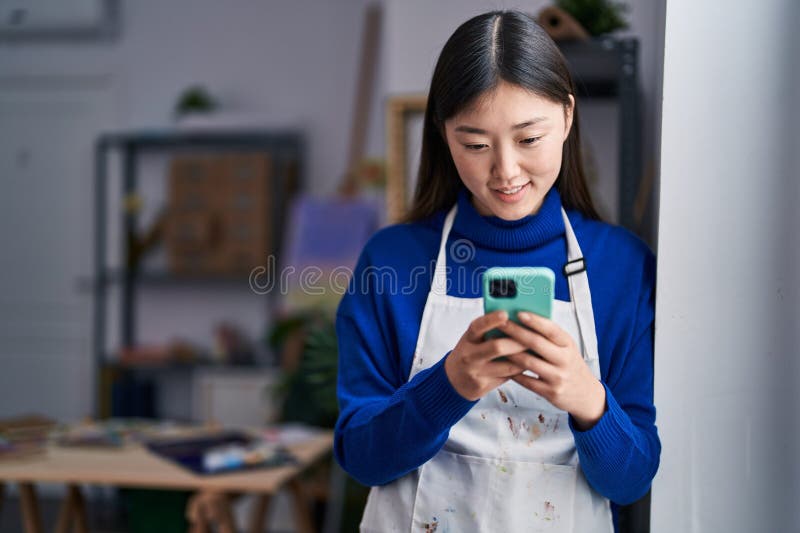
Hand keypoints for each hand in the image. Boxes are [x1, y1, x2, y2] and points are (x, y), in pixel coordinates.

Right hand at [444, 311, 529, 400]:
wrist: (454, 380)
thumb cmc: (469, 354)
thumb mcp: (473, 340)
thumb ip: (489, 331)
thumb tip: (516, 319)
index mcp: (468, 339)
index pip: (477, 327)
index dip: (491, 320)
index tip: (505, 313)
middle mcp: (469, 355)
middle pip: (497, 347)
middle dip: (518, 342)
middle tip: (534, 337)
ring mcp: (476, 372)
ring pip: (507, 365)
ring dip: (524, 358)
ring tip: (537, 351)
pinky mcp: (483, 385)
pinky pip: (507, 377)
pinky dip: (520, 370)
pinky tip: (528, 364)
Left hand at [499, 311, 605, 429]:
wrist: (585, 395)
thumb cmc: (569, 364)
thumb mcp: (566, 348)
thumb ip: (550, 336)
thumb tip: (524, 318)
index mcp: (568, 345)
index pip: (551, 330)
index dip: (535, 321)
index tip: (518, 312)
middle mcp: (565, 360)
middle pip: (536, 343)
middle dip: (516, 332)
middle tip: (500, 324)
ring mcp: (558, 377)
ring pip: (528, 362)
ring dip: (510, 352)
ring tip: (496, 343)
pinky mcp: (550, 393)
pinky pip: (527, 381)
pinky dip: (513, 372)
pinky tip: (502, 364)